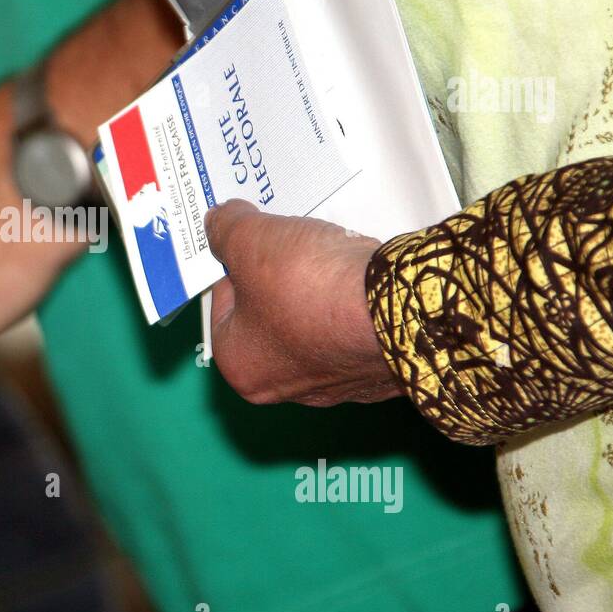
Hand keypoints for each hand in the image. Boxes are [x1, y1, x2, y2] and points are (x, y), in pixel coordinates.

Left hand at [204, 199, 399, 406]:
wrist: (393, 305)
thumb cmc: (307, 284)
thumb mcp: (247, 240)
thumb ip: (224, 229)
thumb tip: (219, 222)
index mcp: (242, 367)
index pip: (223, 310)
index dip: (234, 269)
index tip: (250, 246)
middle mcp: (287, 388)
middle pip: (269, 320)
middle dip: (277, 281)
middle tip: (289, 250)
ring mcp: (340, 386)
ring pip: (315, 326)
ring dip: (318, 293)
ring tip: (327, 260)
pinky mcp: (381, 374)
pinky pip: (356, 333)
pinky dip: (355, 308)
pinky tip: (358, 284)